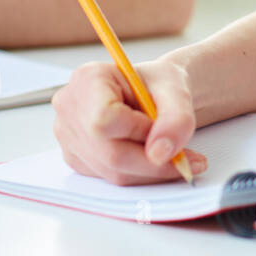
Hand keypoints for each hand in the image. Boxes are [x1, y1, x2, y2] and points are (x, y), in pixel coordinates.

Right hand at [51, 58, 207, 185]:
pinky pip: (110, 177)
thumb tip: (160, 155)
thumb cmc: (160, 85)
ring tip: (178, 158)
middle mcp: (70, 107)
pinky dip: (140, 174)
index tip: (162, 126)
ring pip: (112, 171)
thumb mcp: (177, 91)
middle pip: (109, 152)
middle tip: (186, 159)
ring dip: (151, 171)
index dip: (139, 132)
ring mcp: (68, 135)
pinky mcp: (77, 157)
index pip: (104, 120)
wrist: (154, 92)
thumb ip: (176, 119)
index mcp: (88, 78)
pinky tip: (154, 159)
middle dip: (153, 161)